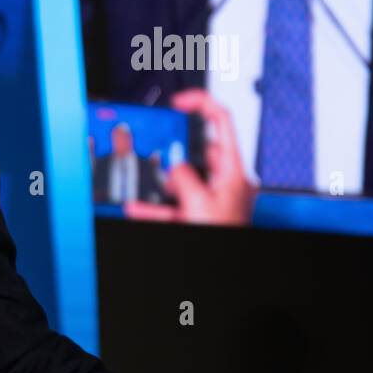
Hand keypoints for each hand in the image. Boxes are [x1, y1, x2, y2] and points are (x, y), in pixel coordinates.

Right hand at [124, 89, 256, 225]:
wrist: (225, 270)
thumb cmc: (223, 233)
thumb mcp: (198, 202)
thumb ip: (184, 177)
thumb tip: (176, 165)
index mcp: (234, 171)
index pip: (222, 123)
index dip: (202, 105)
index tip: (180, 102)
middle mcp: (227, 182)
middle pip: (201, 154)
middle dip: (177, 154)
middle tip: (162, 153)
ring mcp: (215, 200)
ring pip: (184, 182)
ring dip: (162, 184)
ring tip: (145, 185)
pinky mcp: (201, 215)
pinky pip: (176, 206)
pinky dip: (157, 206)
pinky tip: (138, 207)